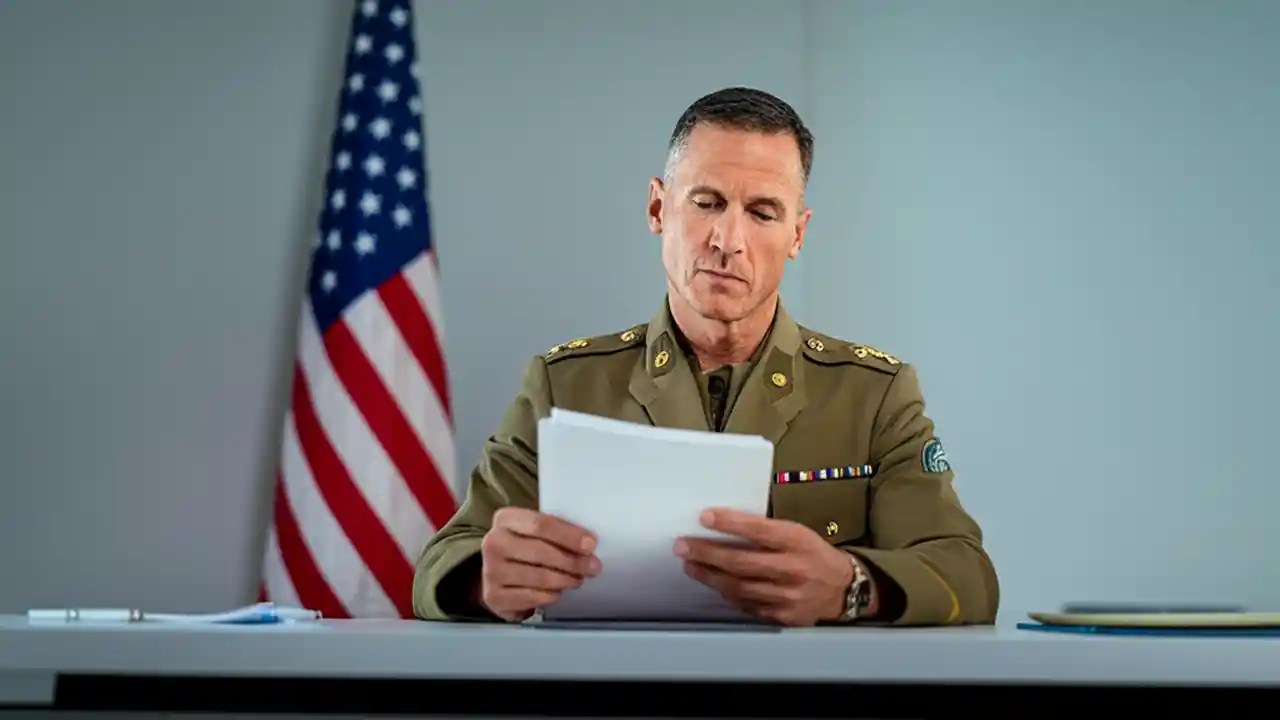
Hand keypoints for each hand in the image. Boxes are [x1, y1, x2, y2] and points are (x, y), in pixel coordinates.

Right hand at [478, 507, 600, 621]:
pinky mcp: (494, 596)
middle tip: (593, 566)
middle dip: (573, 561)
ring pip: (539, 577)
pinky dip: (551, 595)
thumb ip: (556, 532)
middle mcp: (494, 543)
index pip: (541, 524)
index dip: (569, 535)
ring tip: (578, 578)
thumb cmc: (524, 548)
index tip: (591, 544)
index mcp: (505, 519)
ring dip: (566, 579)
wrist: (497, 575)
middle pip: (541, 552)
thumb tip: (587, 544)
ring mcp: (491, 571)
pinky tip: (558, 591)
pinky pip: (533, 597)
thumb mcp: (535, 532)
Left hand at [675, 508, 865, 626]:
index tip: (705, 517)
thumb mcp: (796, 532)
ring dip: (710, 576)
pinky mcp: (782, 616)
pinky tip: (715, 585)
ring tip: (691, 566)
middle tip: (683, 547)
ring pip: (739, 587)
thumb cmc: (813, 554)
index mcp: (797, 541)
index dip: (730, 524)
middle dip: (707, 554)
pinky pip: (747, 605)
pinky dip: (728, 595)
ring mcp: (787, 596)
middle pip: (741, 562)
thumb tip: (723, 524)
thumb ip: (765, 532)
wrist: (842, 588)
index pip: (759, 530)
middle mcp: (793, 569)